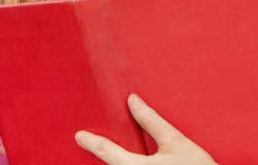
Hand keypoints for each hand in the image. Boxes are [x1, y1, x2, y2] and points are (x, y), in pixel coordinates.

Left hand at [75, 94, 215, 164]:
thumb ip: (152, 121)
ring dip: (117, 160)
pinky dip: (127, 164)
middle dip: (104, 152)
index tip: (79, 135)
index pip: (107, 152)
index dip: (91, 142)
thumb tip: (132, 100)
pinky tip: (131, 158)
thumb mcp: (177, 143)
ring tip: (112, 147)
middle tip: (91, 140)